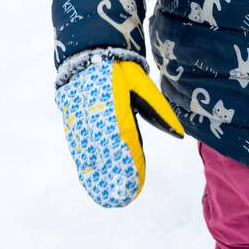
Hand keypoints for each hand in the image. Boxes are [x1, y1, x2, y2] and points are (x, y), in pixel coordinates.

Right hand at [55, 56, 184, 206]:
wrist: (87, 49)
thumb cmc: (119, 68)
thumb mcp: (142, 84)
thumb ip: (157, 110)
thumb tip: (178, 134)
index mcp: (114, 102)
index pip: (123, 137)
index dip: (129, 161)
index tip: (135, 181)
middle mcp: (93, 112)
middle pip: (103, 150)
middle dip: (113, 176)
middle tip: (123, 198)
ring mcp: (79, 117)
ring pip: (88, 151)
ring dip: (97, 176)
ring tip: (107, 197)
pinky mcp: (70, 120)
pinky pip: (77, 146)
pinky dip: (85, 165)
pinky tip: (91, 181)